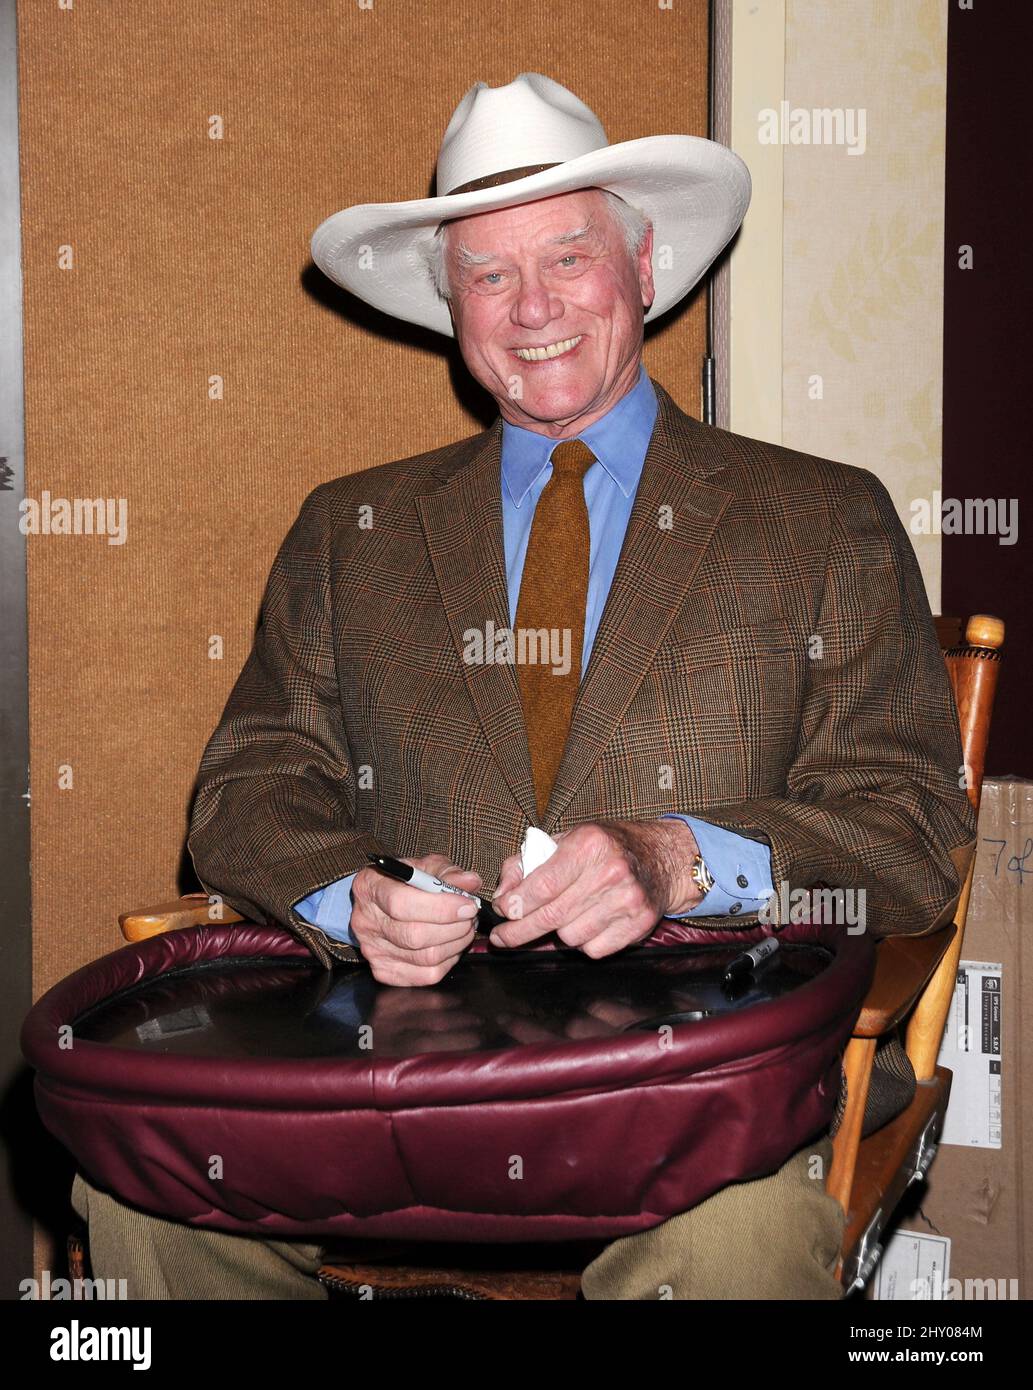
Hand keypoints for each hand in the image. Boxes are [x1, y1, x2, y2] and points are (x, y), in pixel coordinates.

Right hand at [351, 853, 481, 985]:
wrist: (381, 903)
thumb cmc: (405, 882)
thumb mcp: (424, 867)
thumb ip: (447, 873)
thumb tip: (471, 882)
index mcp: (370, 887)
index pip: (401, 903)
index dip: (440, 908)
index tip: (467, 905)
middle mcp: (366, 921)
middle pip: (414, 935)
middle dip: (454, 928)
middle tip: (470, 916)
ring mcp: (372, 950)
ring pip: (425, 958)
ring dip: (456, 944)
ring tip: (465, 928)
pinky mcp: (384, 971)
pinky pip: (426, 975)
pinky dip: (448, 962)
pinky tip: (452, 945)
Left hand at [489, 818, 702, 958]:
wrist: (662, 858)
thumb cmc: (606, 848)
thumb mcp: (566, 840)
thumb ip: (527, 863)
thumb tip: (503, 894)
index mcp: (589, 845)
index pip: (543, 885)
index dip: (516, 904)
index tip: (502, 911)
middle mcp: (610, 872)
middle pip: (552, 916)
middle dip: (519, 931)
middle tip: (502, 938)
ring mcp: (627, 900)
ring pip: (570, 936)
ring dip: (557, 933)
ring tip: (563, 915)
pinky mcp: (639, 924)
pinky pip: (593, 949)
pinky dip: (583, 942)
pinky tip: (588, 922)